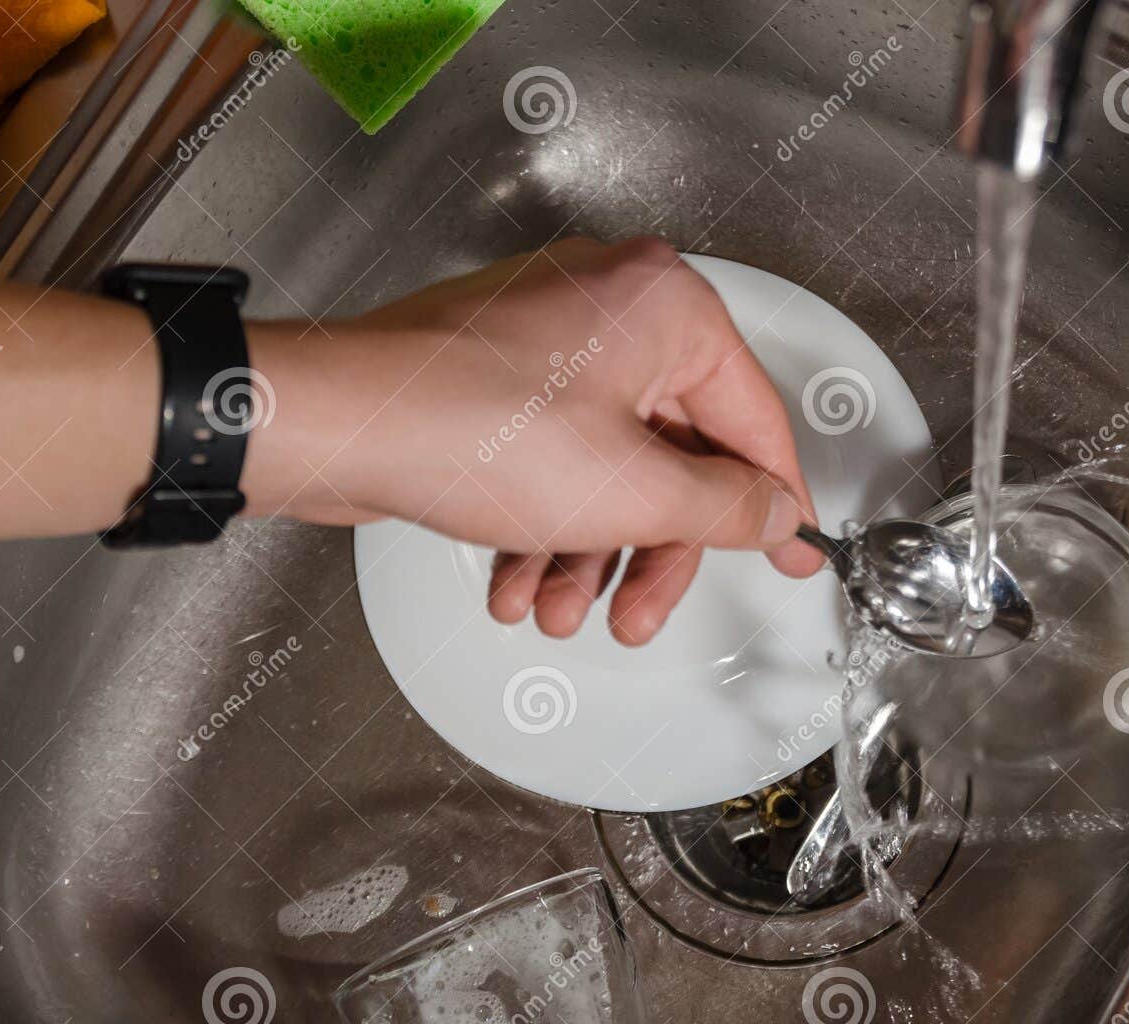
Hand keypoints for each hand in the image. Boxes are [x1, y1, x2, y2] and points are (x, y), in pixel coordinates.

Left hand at [246, 236, 824, 644]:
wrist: (335, 423)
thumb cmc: (463, 426)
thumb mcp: (630, 491)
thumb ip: (723, 507)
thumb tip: (773, 513)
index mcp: (665, 308)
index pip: (753, 418)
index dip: (774, 500)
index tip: (793, 546)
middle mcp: (613, 307)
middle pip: (675, 451)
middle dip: (652, 550)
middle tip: (641, 611)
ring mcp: (552, 337)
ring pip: (610, 464)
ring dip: (590, 552)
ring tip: (559, 610)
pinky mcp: (501, 372)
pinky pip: (556, 457)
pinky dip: (547, 523)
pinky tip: (518, 580)